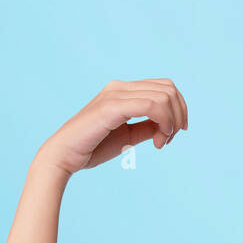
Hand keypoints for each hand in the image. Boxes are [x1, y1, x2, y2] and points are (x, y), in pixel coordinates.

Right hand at [35, 78, 188, 176]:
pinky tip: (157, 141)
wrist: (64, 156)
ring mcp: (116, 94)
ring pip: (163, 96)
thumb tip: (167, 126)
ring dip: (171, 122)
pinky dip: (163, 123)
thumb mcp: (128, 137)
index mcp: (122, 91)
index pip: (164, 87)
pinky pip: (152, 105)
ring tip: (160, 142)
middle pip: (168, 88)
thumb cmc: (92, 148)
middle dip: (178, 115)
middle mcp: (120, 87)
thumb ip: (147, 127)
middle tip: (168, 139)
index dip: (178, 108)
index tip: (174, 134)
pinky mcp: (112, 106)